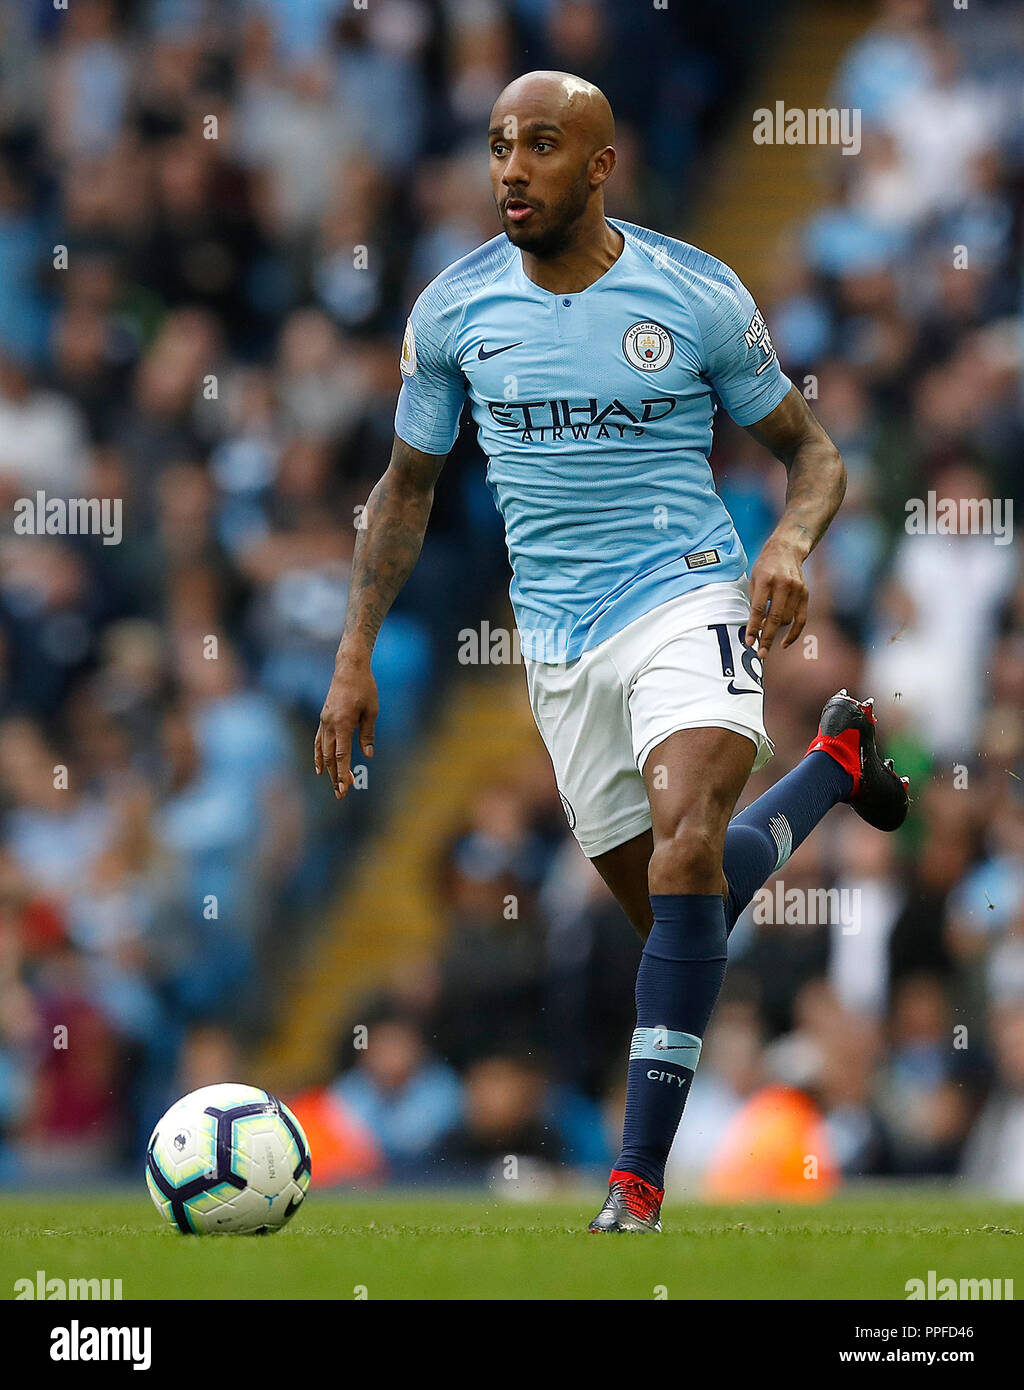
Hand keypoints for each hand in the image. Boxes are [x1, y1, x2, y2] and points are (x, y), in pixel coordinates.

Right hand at [315, 653, 377, 799]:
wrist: (349, 668)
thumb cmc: (364, 688)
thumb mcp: (372, 711)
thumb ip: (368, 734)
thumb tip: (368, 755)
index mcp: (343, 724)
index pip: (342, 755)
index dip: (343, 774)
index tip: (344, 789)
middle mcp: (330, 725)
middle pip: (330, 758)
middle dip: (336, 777)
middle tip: (341, 795)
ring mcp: (324, 722)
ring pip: (323, 751)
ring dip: (328, 770)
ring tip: (333, 786)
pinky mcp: (323, 718)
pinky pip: (318, 741)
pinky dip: (318, 756)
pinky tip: (319, 768)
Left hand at [744, 539, 808, 659]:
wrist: (787, 549)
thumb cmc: (766, 566)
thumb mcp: (754, 579)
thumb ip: (755, 601)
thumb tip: (755, 628)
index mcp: (766, 579)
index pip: (759, 609)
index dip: (753, 627)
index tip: (749, 642)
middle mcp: (783, 585)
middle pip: (775, 618)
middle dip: (767, 638)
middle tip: (761, 653)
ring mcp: (797, 589)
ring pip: (786, 620)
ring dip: (775, 631)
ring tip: (765, 633)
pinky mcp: (805, 594)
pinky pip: (801, 619)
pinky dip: (793, 633)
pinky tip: (784, 644)